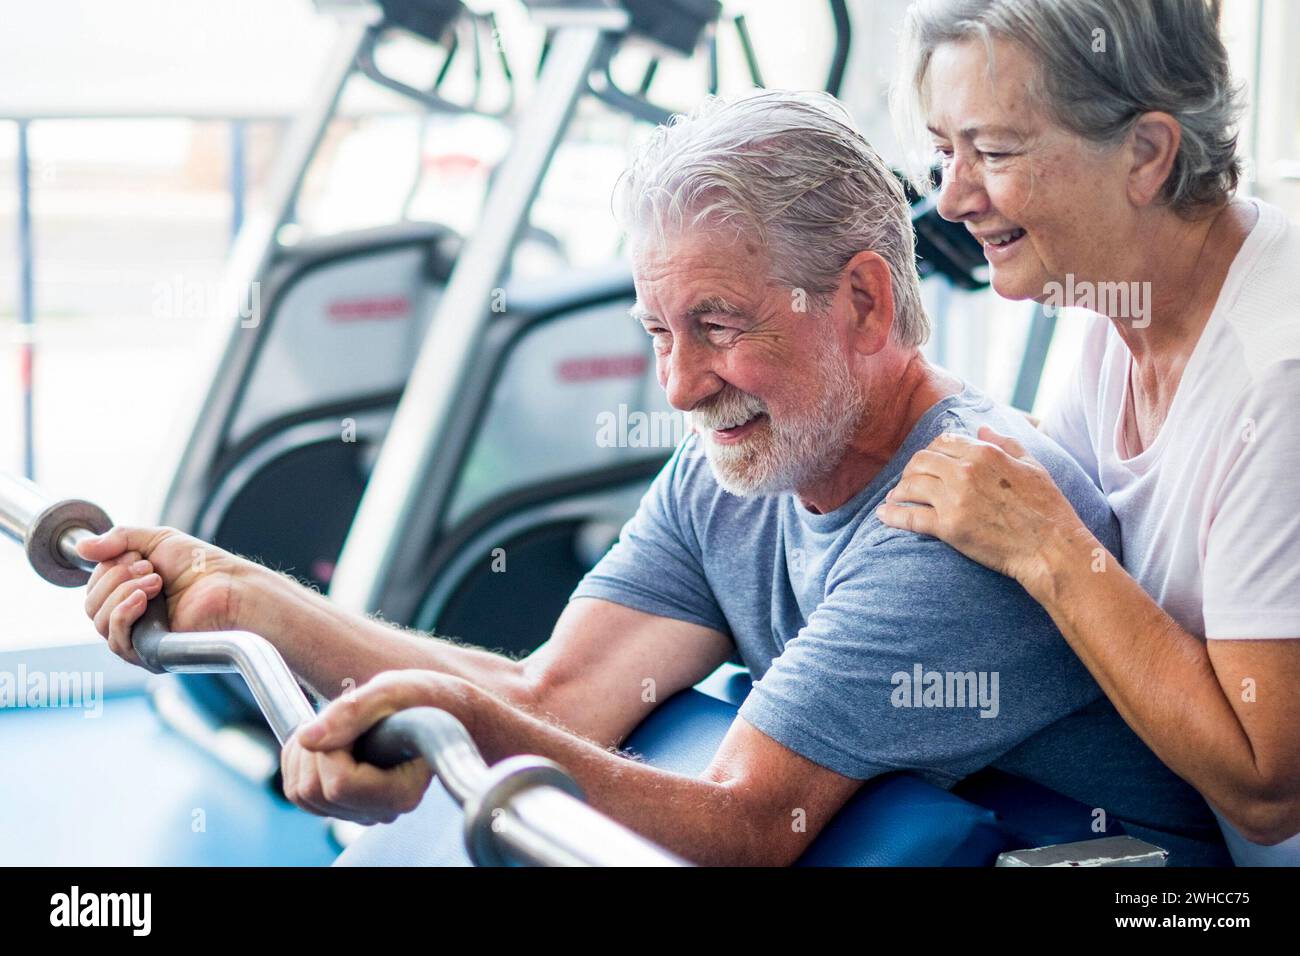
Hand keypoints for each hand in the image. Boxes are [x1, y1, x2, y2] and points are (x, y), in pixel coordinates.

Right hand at [77, 526, 253, 666]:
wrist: (230, 589)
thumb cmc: (203, 567)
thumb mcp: (157, 540)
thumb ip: (119, 539)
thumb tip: (80, 547)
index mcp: (130, 592)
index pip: (93, 586)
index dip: (108, 567)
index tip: (138, 555)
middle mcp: (131, 617)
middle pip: (91, 604)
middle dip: (116, 578)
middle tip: (150, 568)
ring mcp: (139, 637)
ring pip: (99, 621)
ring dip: (122, 593)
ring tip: (156, 581)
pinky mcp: (148, 653)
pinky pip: (116, 640)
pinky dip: (123, 613)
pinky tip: (143, 599)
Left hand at [281, 670, 469, 824]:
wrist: (440, 708)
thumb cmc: (425, 698)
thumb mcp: (394, 690)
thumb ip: (352, 711)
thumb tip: (306, 737)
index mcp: (402, 792)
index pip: (339, 784)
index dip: (333, 747)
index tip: (353, 720)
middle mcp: (382, 810)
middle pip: (313, 791)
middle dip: (314, 748)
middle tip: (342, 719)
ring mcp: (363, 810)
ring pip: (300, 793)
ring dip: (304, 753)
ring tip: (339, 728)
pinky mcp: (346, 804)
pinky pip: (298, 791)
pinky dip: (300, 761)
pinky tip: (328, 739)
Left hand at [875, 426, 1087, 584]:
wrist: (1051, 549)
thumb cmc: (1048, 509)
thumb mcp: (1033, 465)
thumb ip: (1005, 443)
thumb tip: (982, 428)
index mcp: (985, 454)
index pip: (942, 441)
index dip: (932, 451)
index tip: (928, 463)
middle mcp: (965, 471)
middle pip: (921, 461)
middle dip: (911, 470)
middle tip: (909, 482)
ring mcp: (955, 499)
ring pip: (911, 485)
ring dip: (899, 491)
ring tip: (895, 498)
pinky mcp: (949, 527)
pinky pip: (910, 516)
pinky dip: (892, 515)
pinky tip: (884, 515)